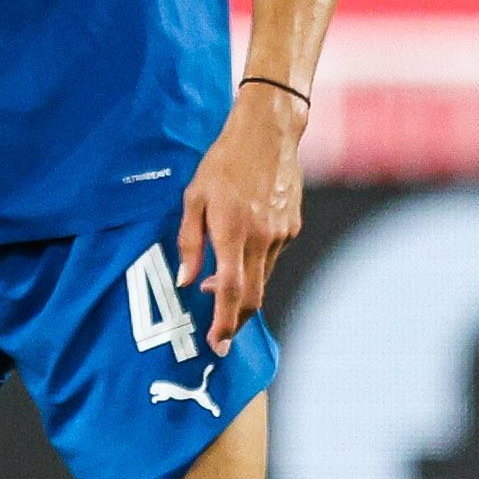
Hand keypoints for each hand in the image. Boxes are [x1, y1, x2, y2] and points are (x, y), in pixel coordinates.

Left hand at [173, 84, 308, 352]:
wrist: (268, 134)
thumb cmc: (223, 163)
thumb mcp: (193, 198)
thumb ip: (189, 242)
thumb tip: (186, 282)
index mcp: (232, 232)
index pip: (229, 290)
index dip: (224, 322)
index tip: (217, 344)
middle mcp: (261, 239)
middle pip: (251, 295)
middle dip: (235, 322)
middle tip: (219, 337)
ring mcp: (281, 234)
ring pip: (262, 278)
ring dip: (241, 292)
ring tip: (215, 287)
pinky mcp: (292, 227)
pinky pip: (272, 258)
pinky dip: (255, 267)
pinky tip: (239, 254)